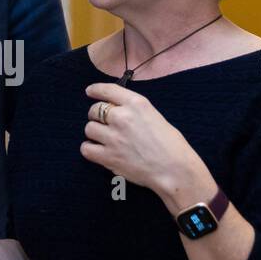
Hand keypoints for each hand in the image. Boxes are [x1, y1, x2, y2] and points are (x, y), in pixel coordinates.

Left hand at [81, 82, 214, 201]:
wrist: (174, 169)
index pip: (108, 90)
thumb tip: (116, 111)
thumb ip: (134, 111)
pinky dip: (90, 149)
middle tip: (105, 124)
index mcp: (136, 104)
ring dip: (94, 133)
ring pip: (89, 128)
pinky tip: (98, 151)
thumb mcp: (155, 116)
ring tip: (104, 139)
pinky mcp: (108, 156)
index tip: (90, 91)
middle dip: (97, 116)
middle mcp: (122, 117)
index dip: (96, 90)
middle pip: (94, 110)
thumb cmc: (171, 145)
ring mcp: (113, 137)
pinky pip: (86, 149)